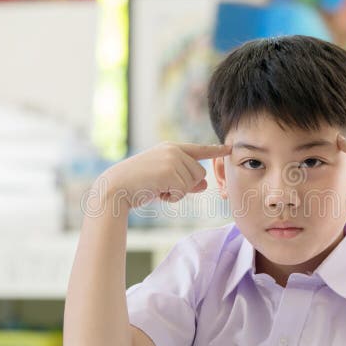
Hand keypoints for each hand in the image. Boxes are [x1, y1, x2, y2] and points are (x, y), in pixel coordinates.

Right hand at [99, 142, 230, 208]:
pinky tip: (157, 192)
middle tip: (162, 187)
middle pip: (200, 173)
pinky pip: (184, 191)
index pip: (198, 149)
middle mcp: (173, 150)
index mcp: (171, 148)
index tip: (229, 148)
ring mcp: (172, 158)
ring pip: (194, 182)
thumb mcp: (165, 181)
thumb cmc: (138, 185)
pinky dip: (172, 197)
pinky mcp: (170, 170)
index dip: (215, 150)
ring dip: (178, 192)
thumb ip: (186, 181)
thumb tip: (205, 185)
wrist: (116, 188)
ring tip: (157, 188)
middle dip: (186, 186)